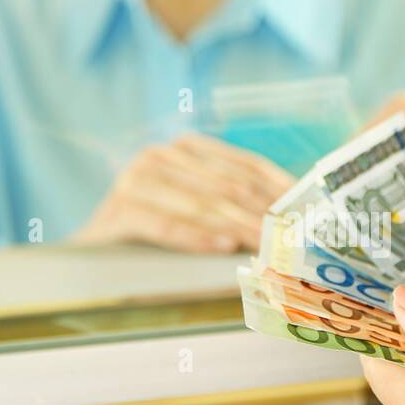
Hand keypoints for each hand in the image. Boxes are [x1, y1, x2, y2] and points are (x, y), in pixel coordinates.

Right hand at [71, 134, 293, 252]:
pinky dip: (195, 237)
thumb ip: (236, 206)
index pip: (246, 167)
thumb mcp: (200, 212)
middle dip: (264, 214)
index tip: (309, 214)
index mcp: (187, 149)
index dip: (280, 190)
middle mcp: (160, 156)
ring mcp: (135, 180)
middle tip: (294, 238)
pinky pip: (163, 224)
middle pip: (227, 186)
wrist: (95, 255)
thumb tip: (291, 219)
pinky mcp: (117, 210)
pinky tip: (223, 247)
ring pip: (200, 204)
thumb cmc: (157, 234)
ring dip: (238, 227)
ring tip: (269, 246)